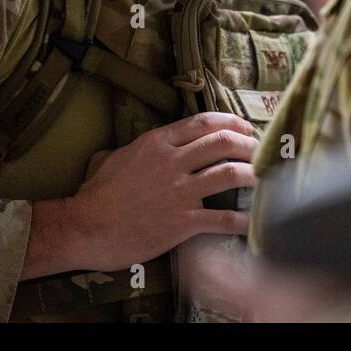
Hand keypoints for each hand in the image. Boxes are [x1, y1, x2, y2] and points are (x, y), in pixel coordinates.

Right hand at [23, 112, 258, 277]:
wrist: (85, 228)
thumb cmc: (95, 195)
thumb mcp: (113, 157)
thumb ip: (137, 149)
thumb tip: (143, 148)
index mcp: (157, 143)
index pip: (203, 122)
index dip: (231, 122)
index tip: (245, 128)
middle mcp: (172, 162)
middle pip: (223, 142)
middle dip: (249, 144)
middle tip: (261, 151)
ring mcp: (179, 192)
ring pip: (229, 173)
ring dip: (254, 174)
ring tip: (266, 177)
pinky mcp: (182, 222)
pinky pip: (223, 219)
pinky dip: (244, 220)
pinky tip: (256, 221)